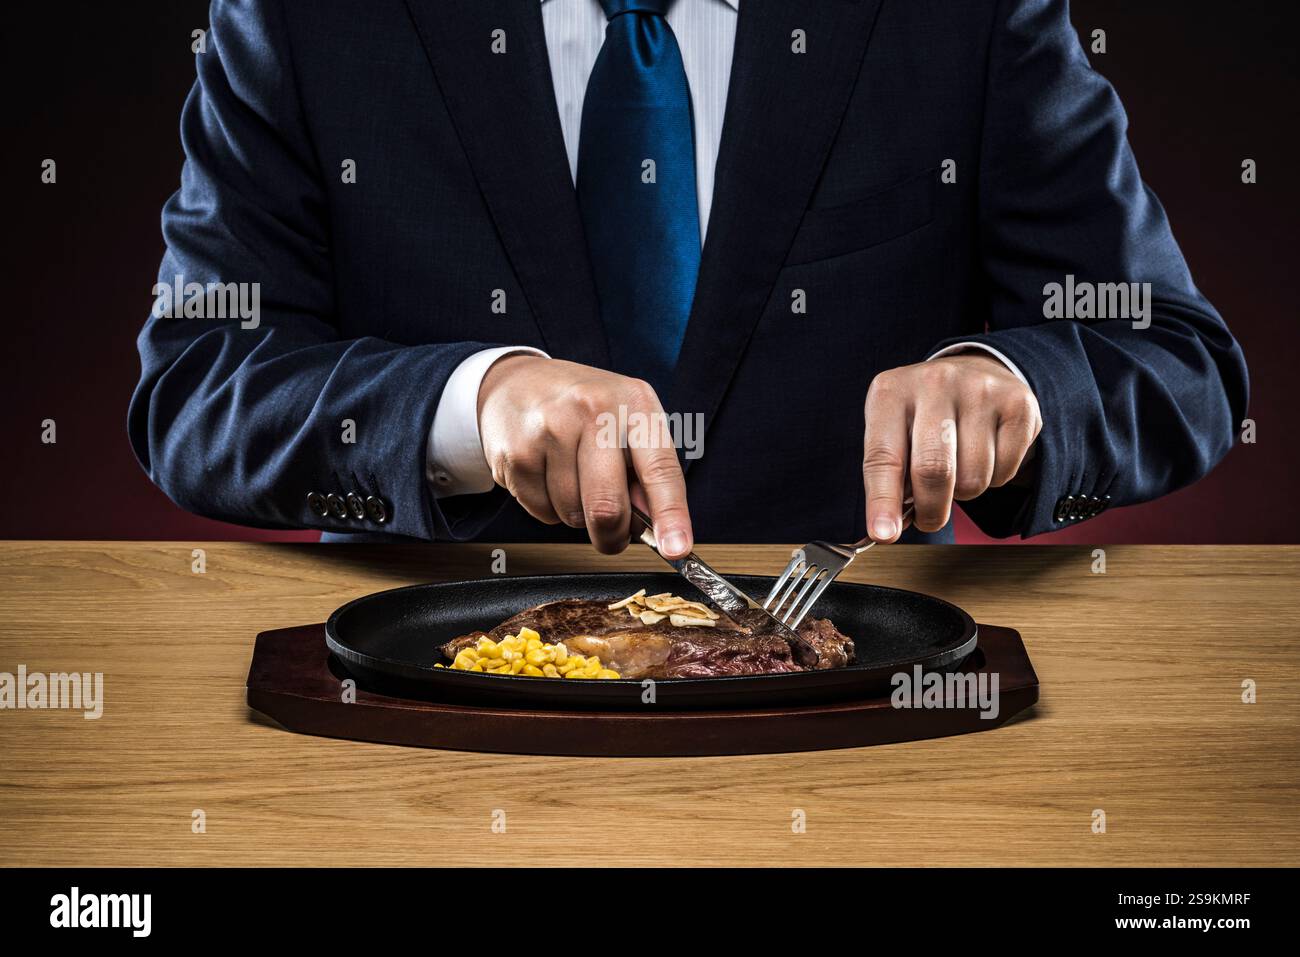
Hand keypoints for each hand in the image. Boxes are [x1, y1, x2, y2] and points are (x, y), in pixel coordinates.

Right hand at [477, 355, 693, 557]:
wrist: (517, 383)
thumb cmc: (584, 409)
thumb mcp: (628, 421)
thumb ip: (647, 471)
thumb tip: (657, 527)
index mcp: (634, 403)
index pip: (660, 468)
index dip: (671, 514)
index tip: (676, 549)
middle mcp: (593, 410)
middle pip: (608, 506)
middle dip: (613, 536)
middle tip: (613, 535)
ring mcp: (550, 430)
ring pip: (573, 515)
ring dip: (577, 515)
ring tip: (573, 479)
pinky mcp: (517, 454)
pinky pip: (542, 512)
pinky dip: (549, 508)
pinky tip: (548, 476)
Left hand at [863, 353, 1041, 540]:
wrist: (973, 372)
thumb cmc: (924, 415)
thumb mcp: (893, 431)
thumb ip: (888, 476)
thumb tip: (888, 529)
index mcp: (891, 392)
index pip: (884, 457)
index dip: (883, 502)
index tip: (885, 535)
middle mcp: (934, 383)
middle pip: (934, 471)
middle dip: (931, 510)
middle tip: (929, 518)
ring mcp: (979, 390)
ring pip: (973, 479)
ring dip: (964, 492)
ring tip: (958, 469)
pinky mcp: (1018, 404)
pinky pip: (1005, 471)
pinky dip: (994, 478)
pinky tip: (985, 455)